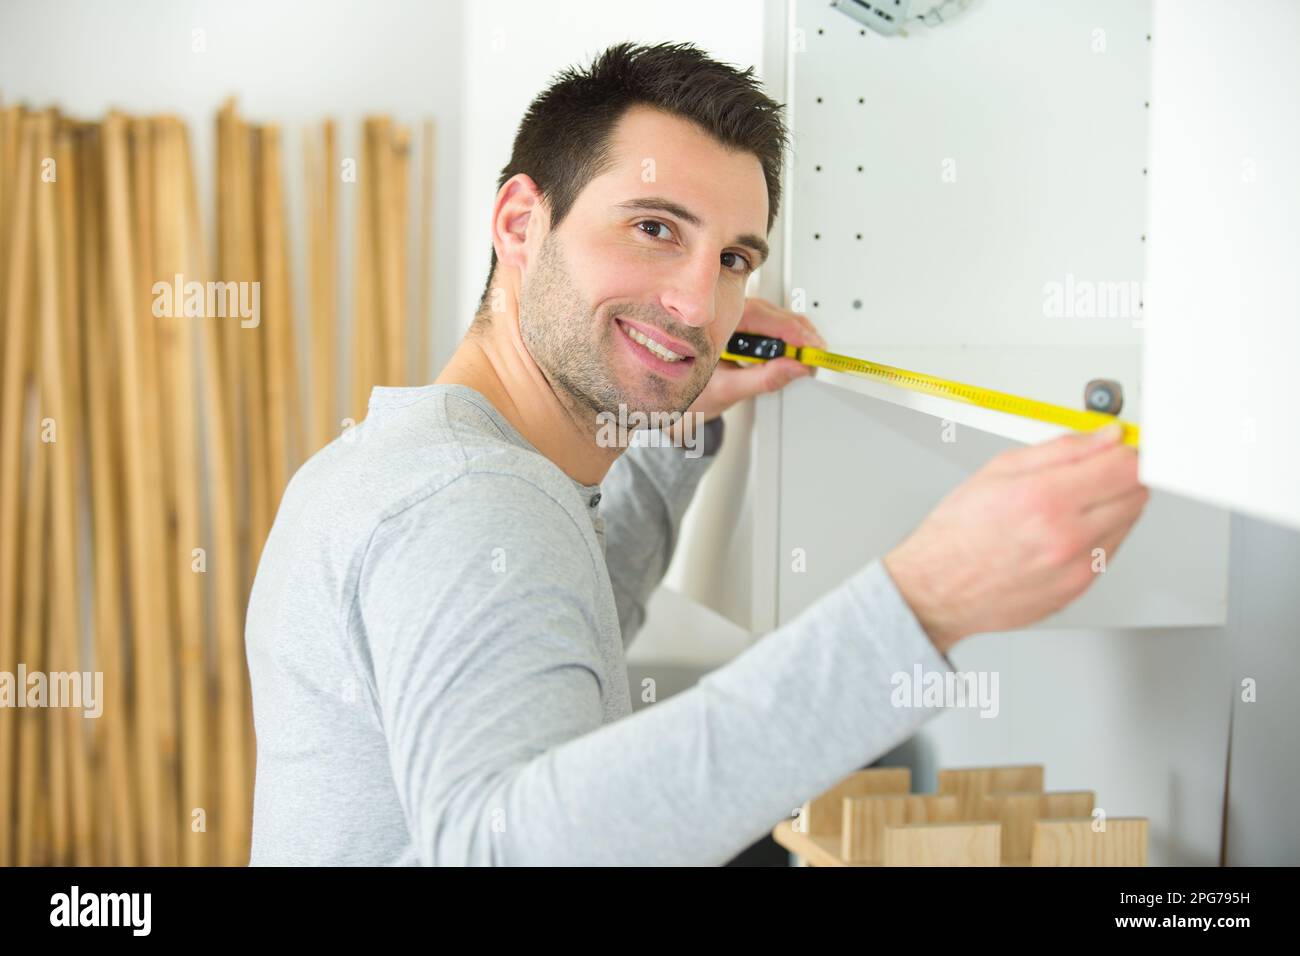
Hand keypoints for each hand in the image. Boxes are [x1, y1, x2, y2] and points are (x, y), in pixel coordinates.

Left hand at [684, 297, 825, 421]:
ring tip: (810, 357)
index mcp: (718, 323)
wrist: (675, 401)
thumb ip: (763, 379)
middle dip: (802, 336)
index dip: (797, 335)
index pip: (767, 319)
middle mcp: (728, 314)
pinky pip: (771, 326)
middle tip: (818, 357)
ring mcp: (737, 318)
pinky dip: (788, 340)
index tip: (813, 350)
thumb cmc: (692, 393)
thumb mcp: (729, 389)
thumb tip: (794, 367)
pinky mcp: (744, 327)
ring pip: (777, 319)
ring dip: (798, 337)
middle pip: (777, 316)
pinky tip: (797, 352)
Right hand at [883, 423, 1150, 654]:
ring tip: (1069, 505)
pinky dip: (1097, 535)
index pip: (1126, 466)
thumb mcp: (998, 470)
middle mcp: (1067, 537)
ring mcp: (1077, 568)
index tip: (1122, 446)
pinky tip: (1062, 531)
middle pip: (1138, 493)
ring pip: (1129, 522)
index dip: (1129, 450)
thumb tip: (1104, 437)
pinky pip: (1110, 551)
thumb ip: (1061, 449)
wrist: (937, 590)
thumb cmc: (957, 533)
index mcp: (1045, 499)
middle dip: (1122, 475)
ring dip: (1111, 506)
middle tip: (1096, 470)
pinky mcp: (1079, 588)